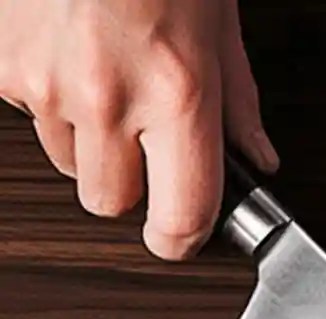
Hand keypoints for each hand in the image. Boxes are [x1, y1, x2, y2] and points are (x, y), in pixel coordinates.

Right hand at [0, 0, 277, 259]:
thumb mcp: (222, 27)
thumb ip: (238, 105)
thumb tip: (256, 158)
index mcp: (178, 92)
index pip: (180, 214)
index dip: (182, 240)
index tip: (181, 238)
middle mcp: (108, 96)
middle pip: (109, 203)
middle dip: (133, 185)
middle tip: (150, 143)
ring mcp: (45, 82)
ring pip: (67, 162)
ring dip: (91, 141)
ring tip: (112, 78)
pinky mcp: (1, 64)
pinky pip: (27, 114)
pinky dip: (50, 97)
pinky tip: (73, 53)